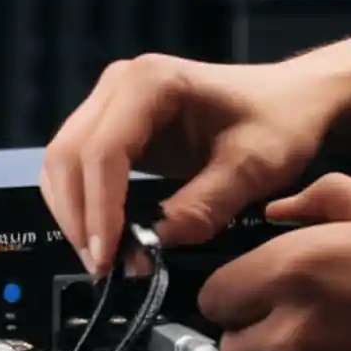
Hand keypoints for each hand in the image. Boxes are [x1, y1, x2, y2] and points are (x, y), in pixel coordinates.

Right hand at [41, 52, 350, 276]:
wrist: (289, 100)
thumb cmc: (279, 121)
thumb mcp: (254, 166)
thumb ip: (204, 206)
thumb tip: (151, 246)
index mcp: (151, 83)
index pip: (103, 151)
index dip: (99, 209)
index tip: (110, 256)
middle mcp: (118, 86)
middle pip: (68, 156)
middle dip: (78, 217)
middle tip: (102, 267)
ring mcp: (106, 104)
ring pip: (61, 164)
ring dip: (72, 215)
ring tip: (102, 258)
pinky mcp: (106, 126)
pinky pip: (73, 169)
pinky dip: (79, 206)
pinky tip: (101, 236)